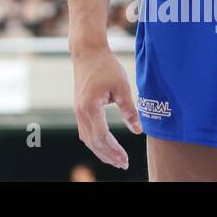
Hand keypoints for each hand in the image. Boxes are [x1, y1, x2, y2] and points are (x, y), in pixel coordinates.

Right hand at [73, 49, 141, 169]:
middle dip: (108, 156)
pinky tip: (104, 146)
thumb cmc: (105, 66)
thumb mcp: (122, 87)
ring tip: (116, 160)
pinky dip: (95, 143)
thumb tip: (138, 130)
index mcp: (91, 107)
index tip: (127, 160)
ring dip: (101, 152)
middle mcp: (81, 112)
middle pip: (93, 142)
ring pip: (87, 139)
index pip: (103, 137)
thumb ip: (129, 110)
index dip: (115, 151)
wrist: (87, 51)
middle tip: (124, 165)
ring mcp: (78, 111)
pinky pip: (85, 132)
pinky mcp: (79, 108)